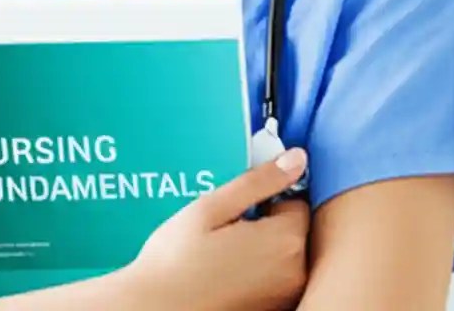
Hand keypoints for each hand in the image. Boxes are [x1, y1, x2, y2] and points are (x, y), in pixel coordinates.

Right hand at [115, 148, 310, 310]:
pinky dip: (259, 273)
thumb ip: (259, 182)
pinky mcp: (274, 308)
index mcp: (285, 241)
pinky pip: (276, 279)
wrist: (155, 307)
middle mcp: (296, 272)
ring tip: (222, 252)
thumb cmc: (177, 258)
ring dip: (264, 248)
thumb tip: (297, 158)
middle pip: (294, 230)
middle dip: (267, 223)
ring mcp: (286, 295)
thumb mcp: (212, 208)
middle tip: (225, 229)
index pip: (296, 201)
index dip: (266, 198)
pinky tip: (226, 273)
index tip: (236, 206)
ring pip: (285, 255)